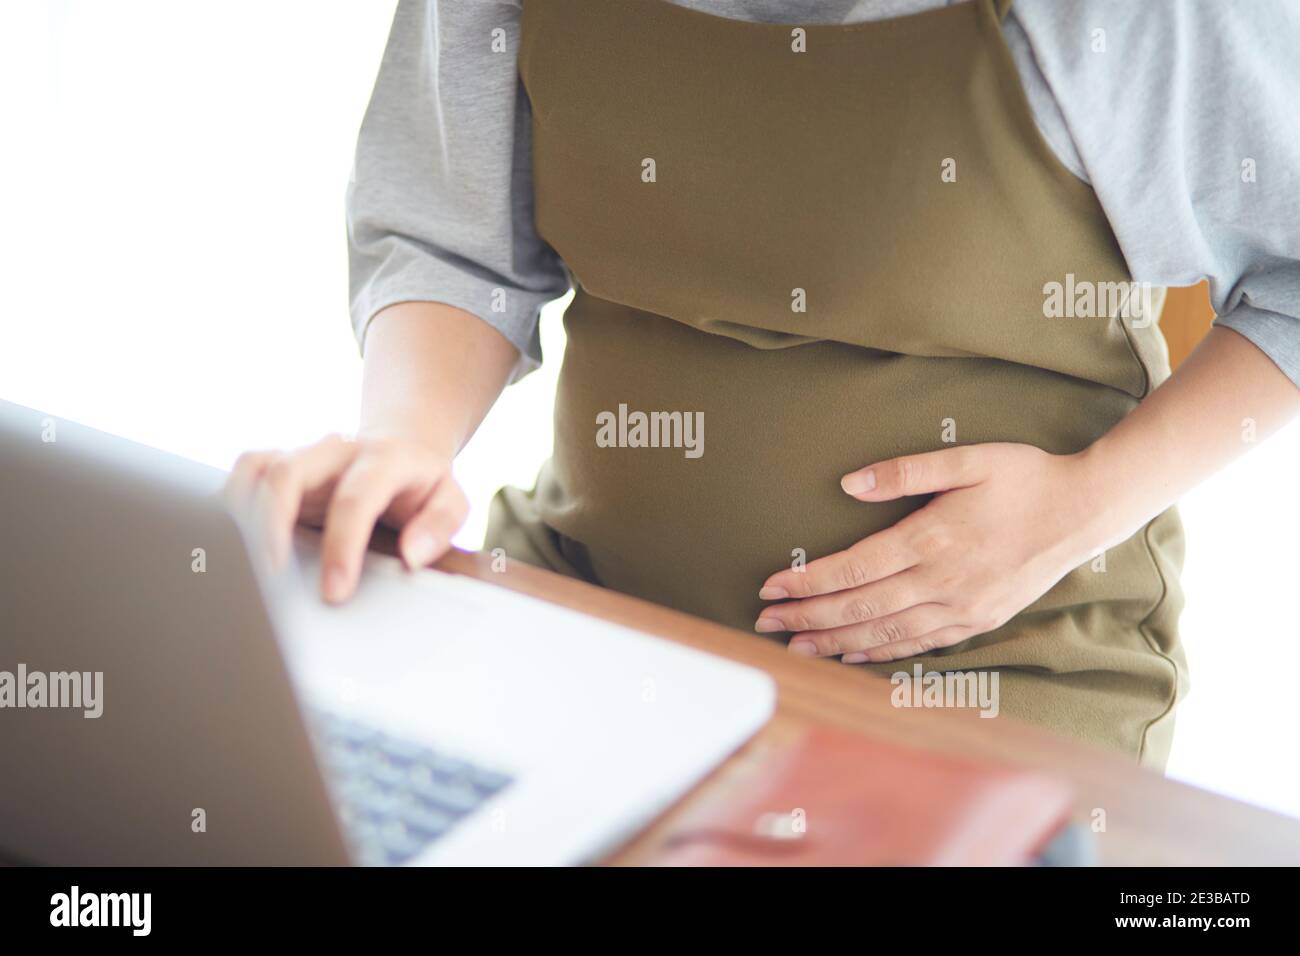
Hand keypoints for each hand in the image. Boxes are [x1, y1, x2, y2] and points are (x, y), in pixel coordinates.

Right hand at [224, 433, 466, 603]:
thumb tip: (412, 554)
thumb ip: (439, 526)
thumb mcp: (451, 501)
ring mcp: (304, 456)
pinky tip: (230, 542)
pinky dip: (229, 504)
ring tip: (240, 561)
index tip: (334, 591)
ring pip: (256, 469)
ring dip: (240, 513)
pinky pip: (243, 474)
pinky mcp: (280, 466)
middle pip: (288, 473)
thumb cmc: (422, 486)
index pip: (356, 497)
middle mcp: (336, 450)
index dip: (342, 545)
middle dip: (271, 526)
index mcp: (384, 459)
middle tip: (271, 577)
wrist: (401, 448)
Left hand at [756, 444, 1108, 662]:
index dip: (806, 581)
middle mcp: (942, 581)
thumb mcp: (967, 459)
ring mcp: (960, 607)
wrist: (1084, 511)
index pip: (853, 568)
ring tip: (795, 647)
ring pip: (884, 633)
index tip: (769, 586)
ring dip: (835, 641)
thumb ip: (905, 470)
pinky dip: (880, 652)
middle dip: (806, 617)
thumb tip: (849, 483)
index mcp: (932, 538)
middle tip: (764, 623)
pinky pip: (918, 644)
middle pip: (859, 607)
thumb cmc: (1024, 477)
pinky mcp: (977, 620)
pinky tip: (852, 655)